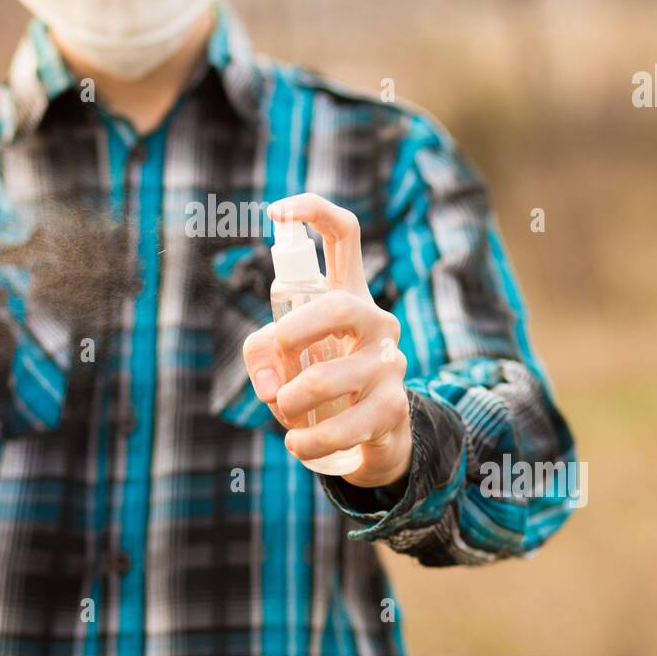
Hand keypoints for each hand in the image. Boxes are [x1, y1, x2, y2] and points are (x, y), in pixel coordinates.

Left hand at [242, 193, 412, 488]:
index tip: (275, 211)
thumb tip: (271, 383)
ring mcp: (389, 363)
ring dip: (292, 400)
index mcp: (347, 295)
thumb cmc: (320, 382)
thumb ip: (262, 354)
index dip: (312, 212)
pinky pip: (347, 424)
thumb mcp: (283, 360)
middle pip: (339, 306)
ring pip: (331, 376)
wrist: (372, 436)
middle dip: (295, 332)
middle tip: (278, 352)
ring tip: (282, 411)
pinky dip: (311, 439)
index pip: (344, 234)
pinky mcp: (393, 408)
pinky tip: (297, 444)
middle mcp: (374, 321)